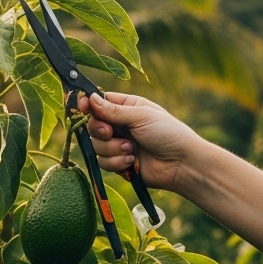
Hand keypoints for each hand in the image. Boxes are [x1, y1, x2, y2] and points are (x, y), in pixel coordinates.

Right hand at [79, 91, 202, 194]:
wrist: (181, 164)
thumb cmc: (167, 133)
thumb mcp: (141, 116)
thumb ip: (113, 110)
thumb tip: (90, 99)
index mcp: (127, 107)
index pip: (100, 103)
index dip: (88, 105)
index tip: (82, 107)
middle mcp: (119, 125)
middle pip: (92, 125)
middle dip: (100, 131)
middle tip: (111, 133)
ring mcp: (117, 145)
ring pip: (96, 146)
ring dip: (112, 149)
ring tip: (132, 150)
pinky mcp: (118, 163)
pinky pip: (103, 163)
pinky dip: (117, 162)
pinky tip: (133, 162)